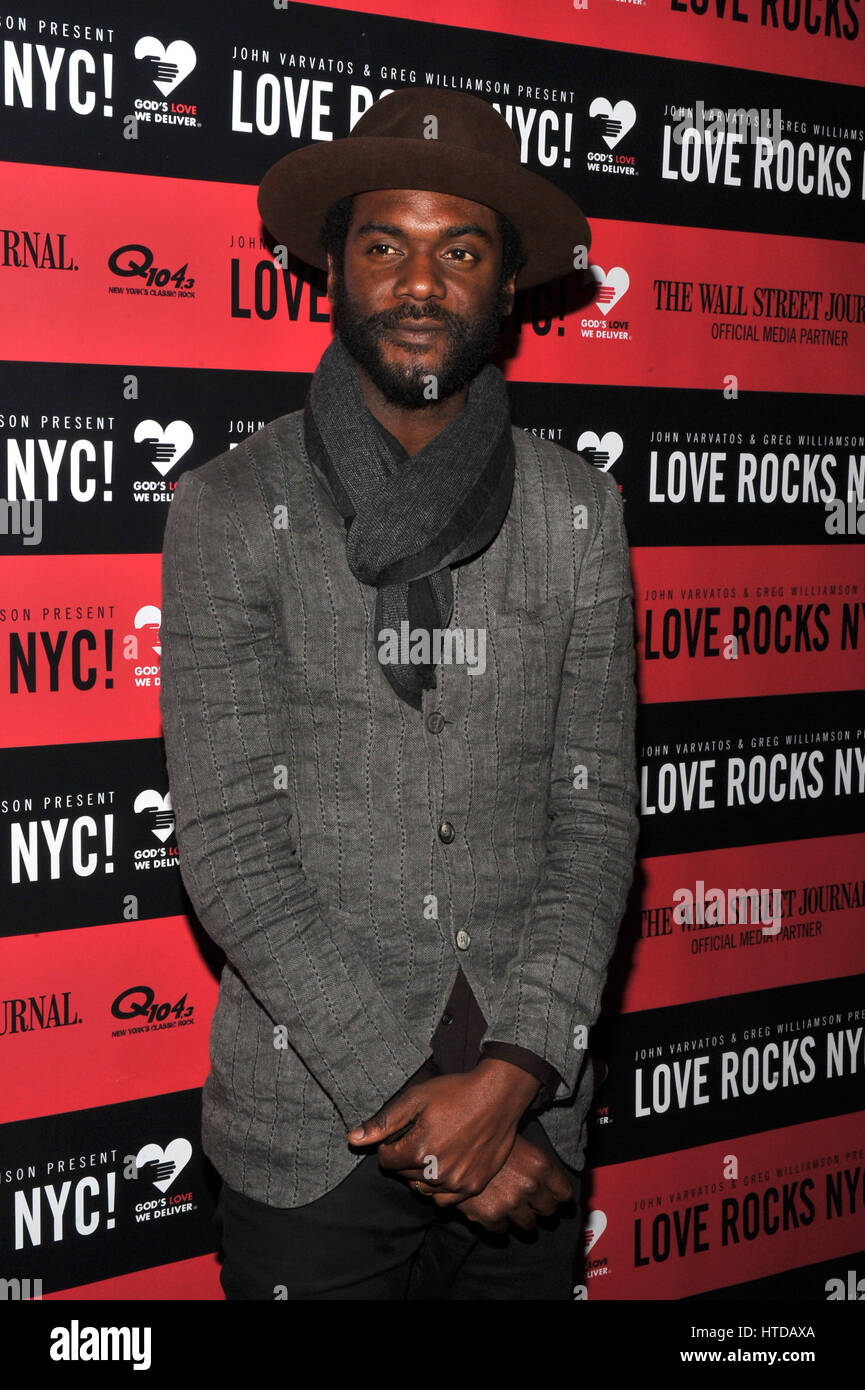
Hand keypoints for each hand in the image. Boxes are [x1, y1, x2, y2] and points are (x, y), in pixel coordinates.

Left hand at [346, 1059, 539, 1203]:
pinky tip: (446, 1167)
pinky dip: (440, 1188)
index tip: (403, 1133)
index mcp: (418, 1149)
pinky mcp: (474, 1186)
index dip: (390, 1146)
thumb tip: (352, 1139)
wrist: (498, 1096)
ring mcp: (457, 1182)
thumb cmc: (456, 1093)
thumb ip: (384, 1123)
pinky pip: (445, 1199)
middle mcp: (436, 1171)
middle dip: (406, 1158)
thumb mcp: (415, 1098)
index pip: (387, 1161)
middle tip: (422, 1137)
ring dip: (422, 1174)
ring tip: (434, 1151)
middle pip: (404, 1175)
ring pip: (423, 1189)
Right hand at [454, 1134, 572, 1232]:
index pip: (564, 1193)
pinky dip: (498, 1223)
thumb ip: (534, 1162)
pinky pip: (502, 1230)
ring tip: (510, 1204)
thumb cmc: (482, 1136)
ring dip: (521, 1217)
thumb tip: (547, 1178)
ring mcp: (510, 1203)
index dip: (557, 1194)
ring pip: (528, 1225)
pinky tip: (491, 1208)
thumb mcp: (514, 1140)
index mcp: (540, 1164)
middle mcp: (530, 1186)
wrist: (446, 1145)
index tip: (553, 1195)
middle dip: (540, 1206)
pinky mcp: (490, 1216)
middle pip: (549, 1210)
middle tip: (530, 1200)